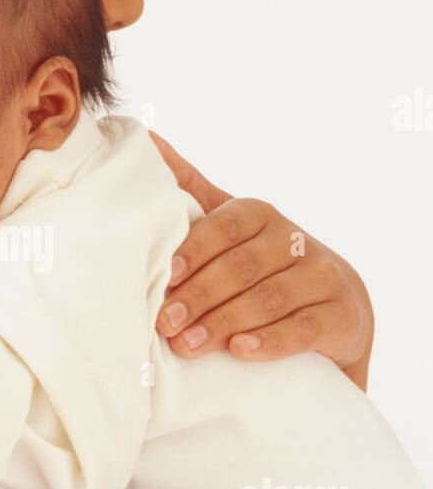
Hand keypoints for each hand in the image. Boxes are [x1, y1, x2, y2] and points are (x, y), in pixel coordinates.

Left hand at [148, 131, 373, 388]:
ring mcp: (322, 277)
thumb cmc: (267, 264)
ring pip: (269, 299)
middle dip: (200, 295)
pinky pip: (304, 329)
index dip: (192, 251)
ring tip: (187, 345)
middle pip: (242, 266)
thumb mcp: (232, 227)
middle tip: (165, 324)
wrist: (338, 309)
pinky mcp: (342, 316)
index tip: (162, 277)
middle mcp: (294, 240)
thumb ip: (191, 190)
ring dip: (224, 322)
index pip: (224, 227)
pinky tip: (240, 350)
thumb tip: (147, 138)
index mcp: (260, 215)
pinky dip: (270, 341)